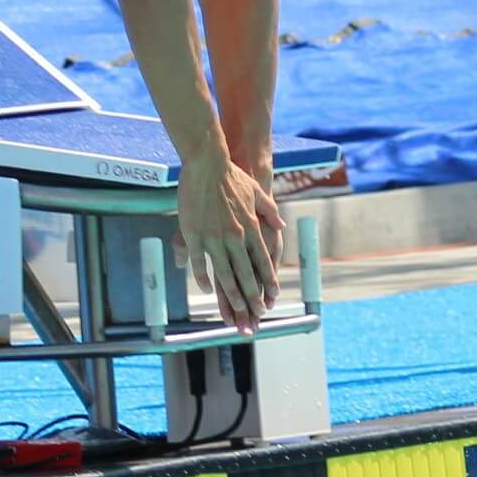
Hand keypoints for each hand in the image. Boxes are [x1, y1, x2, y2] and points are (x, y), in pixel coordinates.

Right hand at [173, 153, 281, 332]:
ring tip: (237, 310)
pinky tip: (206, 289)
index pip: (263, 261)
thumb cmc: (231, 176)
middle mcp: (236, 236)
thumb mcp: (257, 191)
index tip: (273, 296)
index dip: (268, 280)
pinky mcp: (195, 234)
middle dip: (253, 296)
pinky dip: (203, 278)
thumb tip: (281, 223)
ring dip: (232, 294)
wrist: (207, 163)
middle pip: (246, 273)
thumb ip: (269, 210)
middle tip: (258, 313)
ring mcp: (215, 237)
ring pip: (225, 273)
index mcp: (251, 228)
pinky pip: (199, 262)